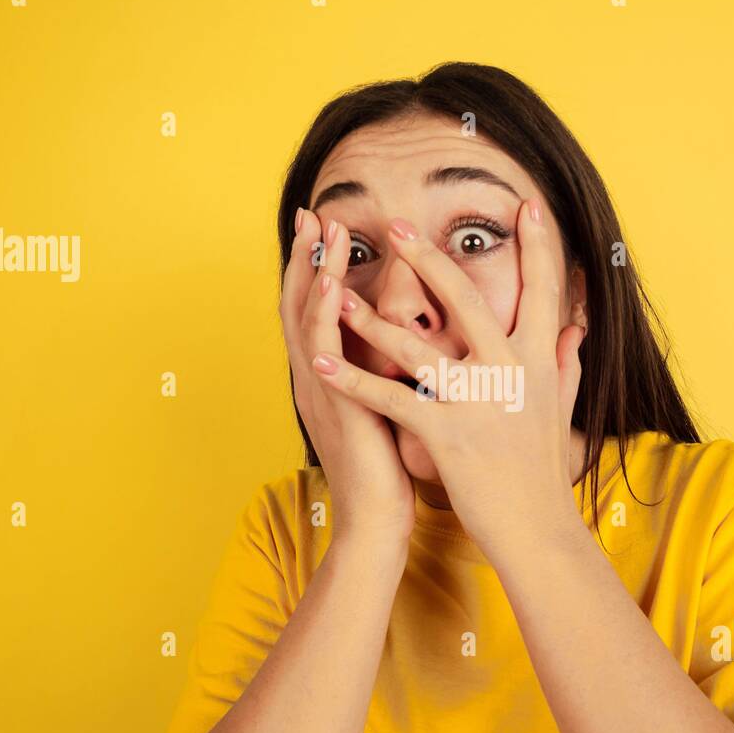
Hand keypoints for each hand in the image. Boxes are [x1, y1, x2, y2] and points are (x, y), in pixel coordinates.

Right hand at [281, 208, 413, 546]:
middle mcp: (321, 377)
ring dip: (311, 271)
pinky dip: (321, 314)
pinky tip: (329, 283)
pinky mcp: (334, 407)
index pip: (326, 308)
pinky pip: (324, 354)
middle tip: (311, 211)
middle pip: (303, 303)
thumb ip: (402, 370)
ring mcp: (322, 391)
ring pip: (306, 319)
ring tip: (320, 229)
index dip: (325, 266)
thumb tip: (429, 340)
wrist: (379, 521)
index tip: (335, 225)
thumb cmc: (393, 467)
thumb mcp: (397, 406)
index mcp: (338, 374)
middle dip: (307, 256)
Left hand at [309, 199, 585, 556]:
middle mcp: (510, 371)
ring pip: (416, 346)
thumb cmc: (543, 468)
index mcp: (539, 360)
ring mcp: (476, 401)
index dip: (536, 245)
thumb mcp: (560, 408)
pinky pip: (390, 399)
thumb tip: (575, 328)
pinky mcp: (446, 433)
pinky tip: (317, 364)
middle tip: (397, 225)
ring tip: (336, 293)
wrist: (537, 527)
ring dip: (370, 317)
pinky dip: (351, 380)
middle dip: (429, 258)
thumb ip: (565, 363)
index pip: (542, 289)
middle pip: (466, 299)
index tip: (525, 205)